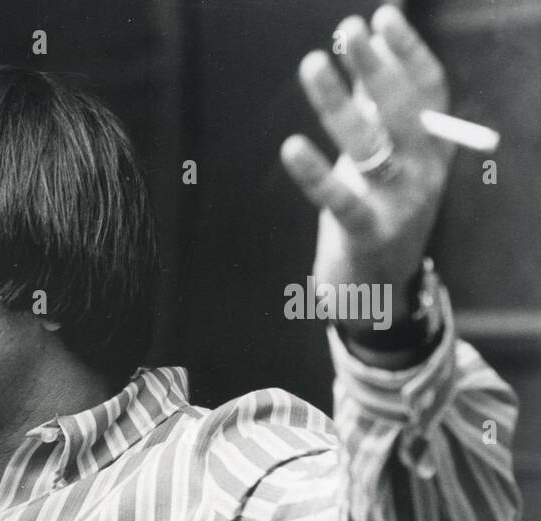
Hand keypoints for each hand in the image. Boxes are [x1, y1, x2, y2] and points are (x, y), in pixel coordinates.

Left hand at [281, 5, 453, 323]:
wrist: (375, 289)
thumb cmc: (373, 209)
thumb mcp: (381, 159)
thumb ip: (375, 114)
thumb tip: (360, 56)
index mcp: (433, 149)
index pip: (430, 90)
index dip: (407, 52)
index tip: (383, 17)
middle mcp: (424, 173)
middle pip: (402, 110)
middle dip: (374, 66)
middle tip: (348, 29)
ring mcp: (399, 205)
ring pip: (369, 146)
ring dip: (338, 102)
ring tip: (313, 64)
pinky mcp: (366, 234)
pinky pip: (339, 198)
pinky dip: (314, 172)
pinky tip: (292, 145)